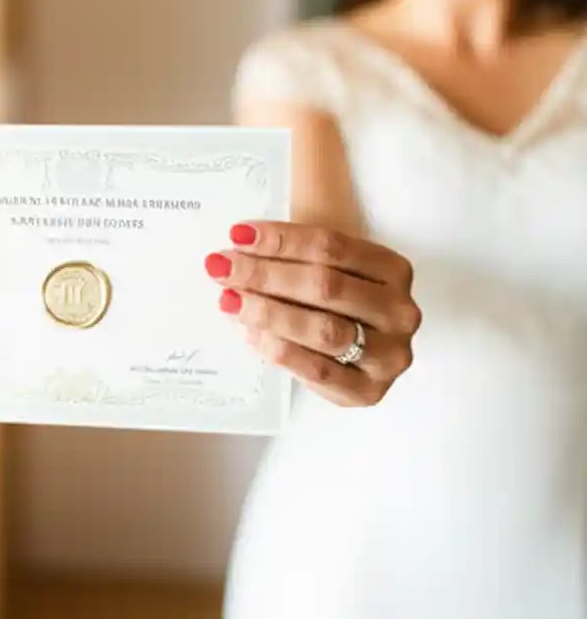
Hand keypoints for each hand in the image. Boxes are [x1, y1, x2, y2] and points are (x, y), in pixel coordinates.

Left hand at [205, 222, 421, 406]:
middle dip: (266, 275)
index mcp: (393, 270)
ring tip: (229, 301)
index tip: (237, 236)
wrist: (354, 354)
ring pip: (323, 330)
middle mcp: (399, 312)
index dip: (281, 240)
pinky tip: (249, 333)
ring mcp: (389, 354)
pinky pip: (317, 370)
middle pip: (325, 286)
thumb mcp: (324, 263)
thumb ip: (298, 237)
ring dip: (268, 313)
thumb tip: (245, 229)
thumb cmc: (332, 299)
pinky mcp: (368, 391)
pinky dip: (279, 350)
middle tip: (222, 268)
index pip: (331, 247)